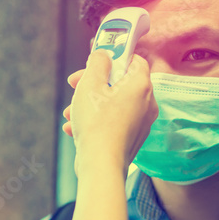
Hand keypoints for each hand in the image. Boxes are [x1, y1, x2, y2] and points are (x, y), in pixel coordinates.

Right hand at [62, 50, 156, 176]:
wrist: (101, 164)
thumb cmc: (96, 123)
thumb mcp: (89, 84)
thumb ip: (97, 63)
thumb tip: (102, 54)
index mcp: (141, 85)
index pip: (134, 60)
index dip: (113, 58)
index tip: (94, 63)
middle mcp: (147, 103)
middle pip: (120, 83)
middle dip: (94, 84)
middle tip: (74, 86)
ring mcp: (141, 123)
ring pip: (114, 104)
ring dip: (90, 104)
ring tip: (71, 114)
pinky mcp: (133, 138)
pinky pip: (114, 122)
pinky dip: (96, 121)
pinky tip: (75, 128)